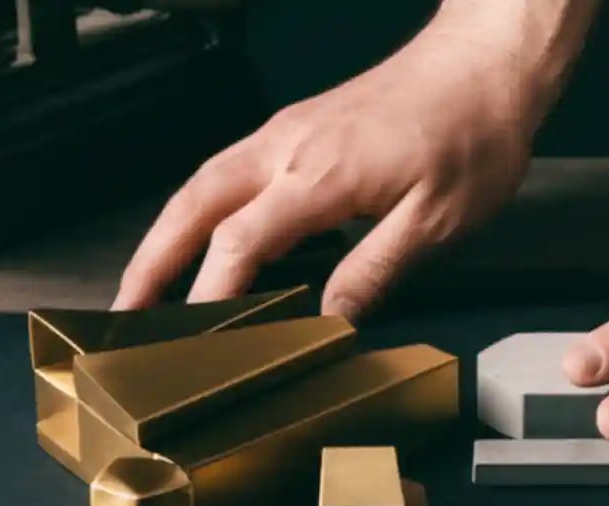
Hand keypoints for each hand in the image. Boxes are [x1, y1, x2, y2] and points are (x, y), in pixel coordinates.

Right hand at [111, 17, 537, 317]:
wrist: (485, 61)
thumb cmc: (472, 132)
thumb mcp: (439, 219)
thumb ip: (374, 270)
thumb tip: (331, 319)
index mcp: (321, 175)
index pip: (241, 242)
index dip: (209, 294)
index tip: (190, 340)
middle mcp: (289, 148)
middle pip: (194, 205)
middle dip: (151, 261)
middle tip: (123, 310)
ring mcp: (289, 133)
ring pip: (204, 183)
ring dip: (166, 232)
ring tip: (145, 282)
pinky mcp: (300, 128)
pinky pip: (229, 170)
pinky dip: (200, 209)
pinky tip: (204, 235)